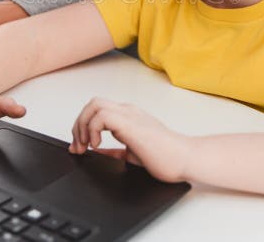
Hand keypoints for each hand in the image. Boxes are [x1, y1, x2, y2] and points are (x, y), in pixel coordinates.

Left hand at [69, 97, 189, 182]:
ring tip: (87, 145)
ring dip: (83, 126)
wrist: (185, 159)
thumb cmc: (166, 157)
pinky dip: (93, 130)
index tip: (79, 147)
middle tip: (78, 146)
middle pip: (92, 103)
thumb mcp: (132, 154)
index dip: (82, 126)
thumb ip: (114, 151)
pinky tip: (97, 145)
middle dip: (78, 124)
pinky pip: (102, 116)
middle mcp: (127, 112)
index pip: (97, 110)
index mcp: (128, 117)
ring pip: (94, 105)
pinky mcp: (131, 123)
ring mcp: (129, 115)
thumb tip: (97, 153)